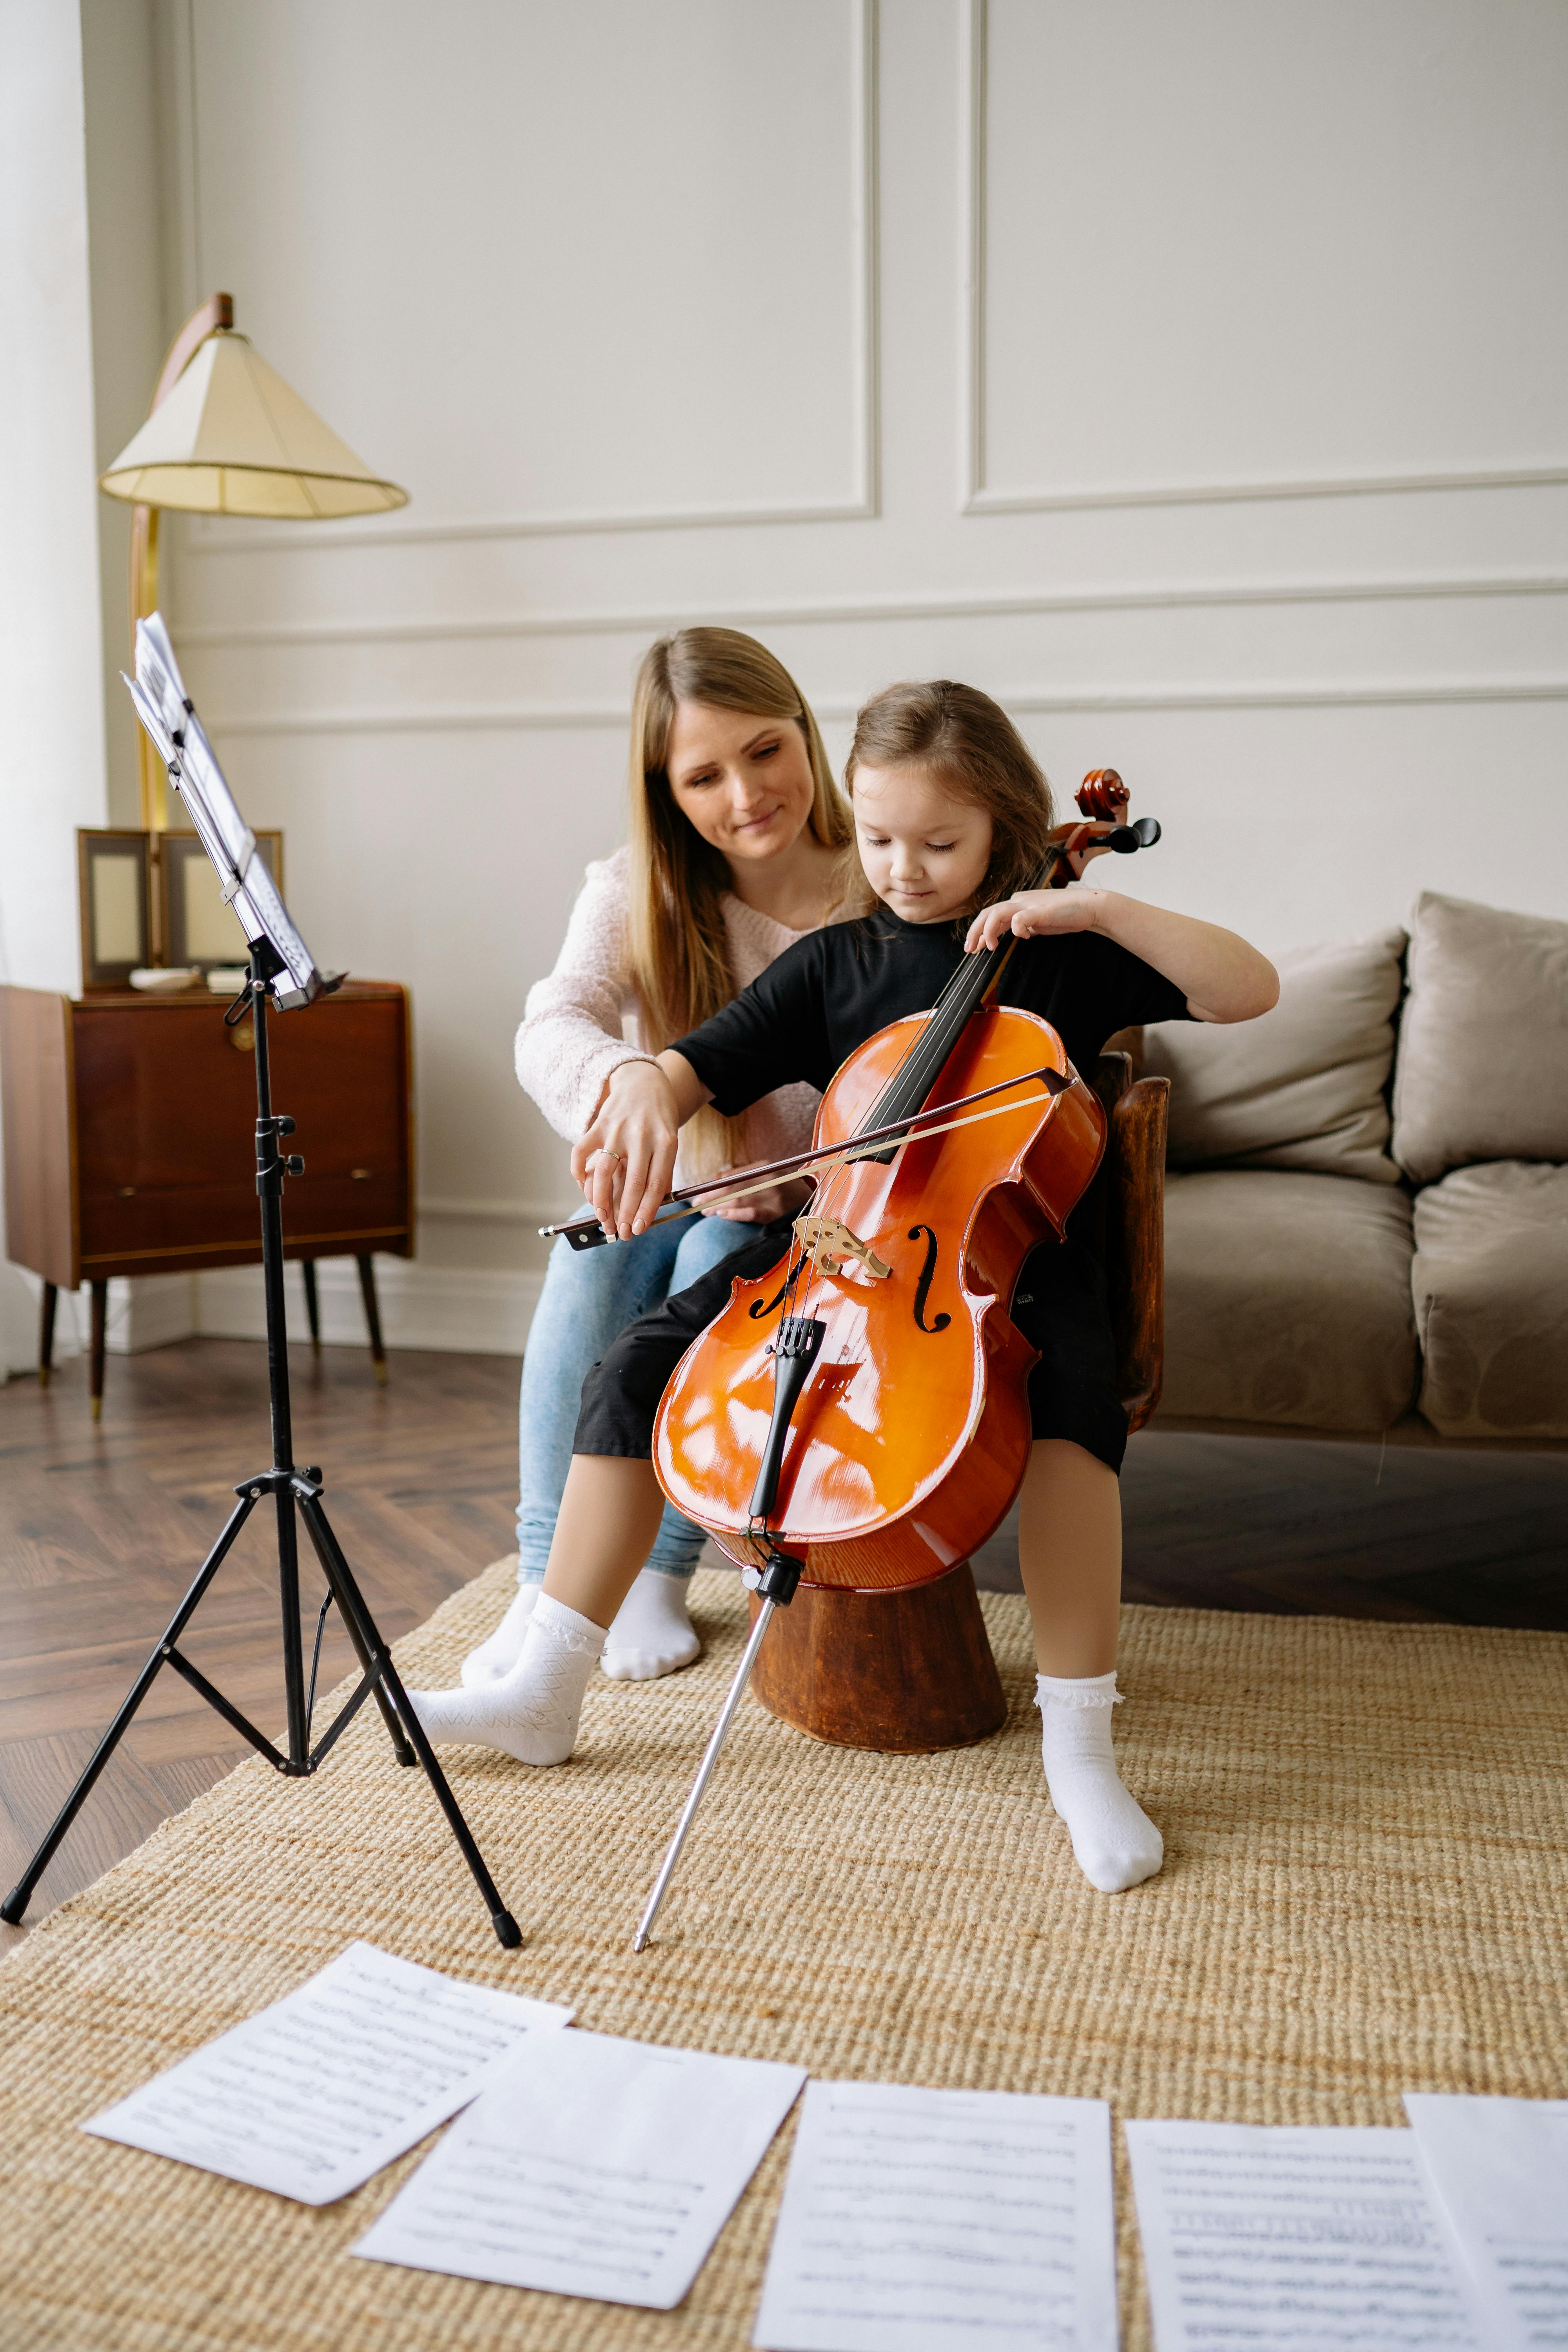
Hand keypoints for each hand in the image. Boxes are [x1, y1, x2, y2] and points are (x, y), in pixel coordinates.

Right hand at [571, 1061, 680, 1239]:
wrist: (644, 1082)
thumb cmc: (658, 1119)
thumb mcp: (669, 1142)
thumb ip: (659, 1171)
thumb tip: (645, 1210)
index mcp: (666, 1142)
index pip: (656, 1185)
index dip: (646, 1211)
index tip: (639, 1229)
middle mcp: (642, 1136)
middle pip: (633, 1183)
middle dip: (625, 1213)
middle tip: (622, 1233)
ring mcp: (618, 1129)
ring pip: (604, 1172)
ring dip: (601, 1200)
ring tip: (603, 1218)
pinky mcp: (599, 1124)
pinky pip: (581, 1152)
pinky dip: (578, 1172)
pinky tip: (584, 1187)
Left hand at [701, 1174, 812, 1224]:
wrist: (813, 1202)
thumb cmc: (785, 1188)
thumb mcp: (767, 1175)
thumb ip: (743, 1176)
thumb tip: (714, 1179)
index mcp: (765, 1168)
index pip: (732, 1175)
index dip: (712, 1184)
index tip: (697, 1192)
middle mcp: (769, 1180)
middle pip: (732, 1187)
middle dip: (710, 1196)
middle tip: (696, 1204)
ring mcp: (774, 1197)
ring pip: (738, 1199)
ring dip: (717, 1205)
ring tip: (705, 1211)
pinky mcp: (777, 1213)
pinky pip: (750, 1213)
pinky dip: (734, 1213)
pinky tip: (722, 1214)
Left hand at [964, 887, 1103, 954]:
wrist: (1089, 907)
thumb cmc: (1065, 915)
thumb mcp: (1038, 922)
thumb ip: (1024, 925)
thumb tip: (1012, 934)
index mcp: (1018, 904)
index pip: (991, 915)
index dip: (978, 931)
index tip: (972, 947)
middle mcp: (1020, 901)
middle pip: (988, 912)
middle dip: (975, 931)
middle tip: (969, 949)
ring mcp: (1030, 904)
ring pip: (998, 913)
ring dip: (989, 930)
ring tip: (989, 946)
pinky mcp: (1041, 910)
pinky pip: (1020, 917)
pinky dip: (1016, 928)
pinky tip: (1020, 937)